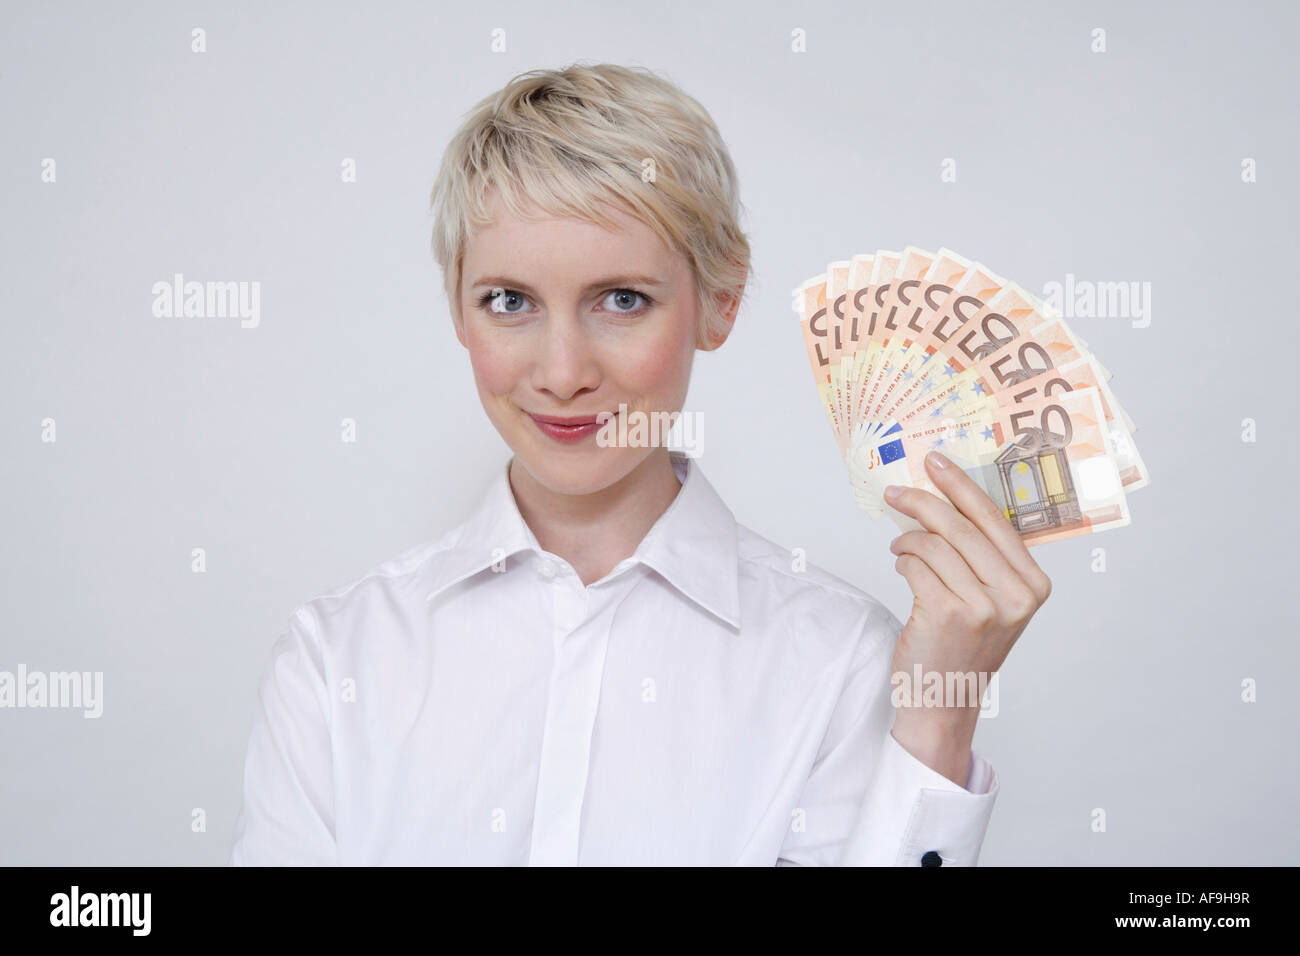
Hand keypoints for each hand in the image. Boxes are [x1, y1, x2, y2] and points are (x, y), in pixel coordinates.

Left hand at [883, 450, 1052, 785]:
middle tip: (896, 492)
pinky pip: (916, 566)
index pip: (995, 520)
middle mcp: (1016, 595)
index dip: (962, 487)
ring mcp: (985, 606)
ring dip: (907, 540)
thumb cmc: (962, 644)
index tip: (936, 462)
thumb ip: (982, 556)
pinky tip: (903, 568)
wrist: (944, 698)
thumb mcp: (991, 599)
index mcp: (1033, 584)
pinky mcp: (949, 614)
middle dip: (924, 502)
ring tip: (900, 547)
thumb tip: (944, 500)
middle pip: (962, 526)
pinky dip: (903, 562)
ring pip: (934, 544)